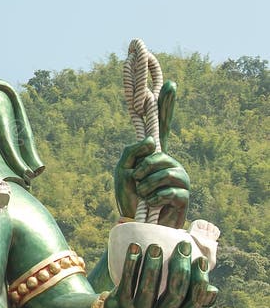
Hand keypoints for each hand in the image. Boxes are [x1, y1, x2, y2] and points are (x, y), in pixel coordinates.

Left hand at [105, 241, 217, 307]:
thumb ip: (194, 304)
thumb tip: (212, 289)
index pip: (194, 301)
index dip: (199, 280)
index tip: (201, 259)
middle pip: (174, 293)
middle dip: (180, 267)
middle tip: (184, 244)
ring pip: (149, 288)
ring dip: (153, 265)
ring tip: (156, 245)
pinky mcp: (122, 303)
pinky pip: (127, 281)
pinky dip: (131, 263)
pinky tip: (135, 246)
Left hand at [114, 82, 188, 227]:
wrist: (137, 224)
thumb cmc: (130, 197)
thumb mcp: (122, 171)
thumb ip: (132, 152)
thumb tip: (151, 141)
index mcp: (156, 152)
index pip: (163, 124)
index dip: (166, 104)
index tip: (170, 83)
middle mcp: (171, 160)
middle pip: (155, 154)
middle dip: (140, 170)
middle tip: (137, 183)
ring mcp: (181, 177)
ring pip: (161, 170)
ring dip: (145, 186)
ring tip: (144, 196)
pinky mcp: (185, 194)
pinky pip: (168, 189)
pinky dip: (154, 198)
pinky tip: (154, 204)